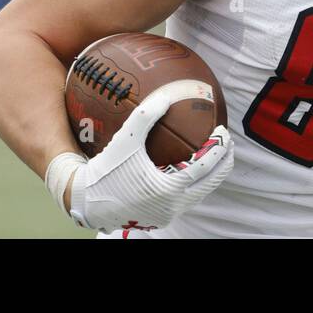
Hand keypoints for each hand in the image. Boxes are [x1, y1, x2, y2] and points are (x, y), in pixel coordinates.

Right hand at [66, 83, 233, 232]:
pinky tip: (192, 166)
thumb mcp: (125, 140)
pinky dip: (195, 182)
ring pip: (201, 192)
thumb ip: (146, 115)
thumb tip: (167, 94)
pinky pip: (187, 198)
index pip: (207, 166)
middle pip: (212, 181)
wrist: (86, 201)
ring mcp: (169, 213)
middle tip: (226, 142)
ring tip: (214, 153)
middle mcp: (174, 205)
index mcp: (169, 188)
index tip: (223, 131)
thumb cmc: (106, 169)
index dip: (220, 148)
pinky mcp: (161, 217)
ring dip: (211, 173)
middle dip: (224, 161)